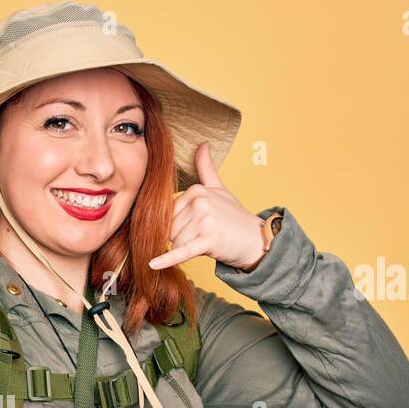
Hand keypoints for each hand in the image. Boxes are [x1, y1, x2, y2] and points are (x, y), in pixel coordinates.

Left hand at [147, 141, 266, 271]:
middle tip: (205, 234)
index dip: (179, 224)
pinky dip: (168, 259)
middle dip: (183, 237)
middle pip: (170, 228)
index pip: (168, 214)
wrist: (256, 239)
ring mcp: (205, 220)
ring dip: (189, 247)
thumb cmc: (233, 216)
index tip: (198, 224)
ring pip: (176, 242)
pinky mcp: (208, 240)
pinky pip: (182, 251)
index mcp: (196, 190)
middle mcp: (199, 202)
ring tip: (208, 241)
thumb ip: (206, 168)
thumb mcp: (219, 188)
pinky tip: (153, 264)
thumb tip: (202, 143)